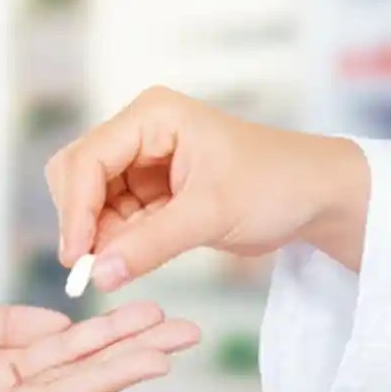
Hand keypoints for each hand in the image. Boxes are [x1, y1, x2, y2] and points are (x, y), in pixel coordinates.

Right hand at [46, 86, 368, 289]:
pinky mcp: (152, 190)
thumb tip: (98, 274)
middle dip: (82, 221)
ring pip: (92, 202)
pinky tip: (133, 260)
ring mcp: (144, 161)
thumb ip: (150, 244)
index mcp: (152, 116)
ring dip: (100, 236)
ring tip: (123, 265)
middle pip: (79, 175)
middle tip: (89, 268)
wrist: (315, 197)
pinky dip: (117, 242)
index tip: (75, 257)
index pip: (89, 159)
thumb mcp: (212, 214)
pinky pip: (115, 218)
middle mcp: (140, 132)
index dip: (75, 209)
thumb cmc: (275, 185)